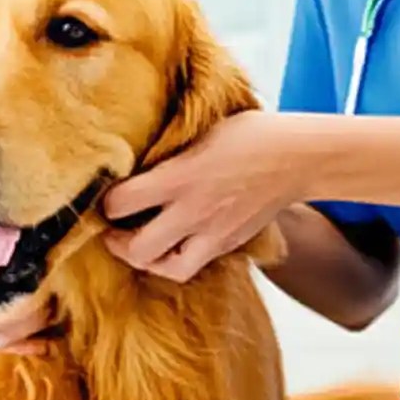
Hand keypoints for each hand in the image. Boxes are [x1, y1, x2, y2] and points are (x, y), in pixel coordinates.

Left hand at [101, 110, 308, 282]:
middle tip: (110, 228)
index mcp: (180, 177)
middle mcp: (193, 210)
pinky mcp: (228, 245)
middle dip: (115, 243)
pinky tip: (168, 244)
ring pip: (167, 269)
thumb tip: (130, 154)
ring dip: (145, 261)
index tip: (102, 193)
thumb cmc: (248, 135)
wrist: (297, 158)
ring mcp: (213, 233)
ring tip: (136, 245)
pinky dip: (173, 261)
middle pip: (138, 248)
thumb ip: (166, 150)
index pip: (122, 202)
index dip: (105, 202)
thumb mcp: (199, 131)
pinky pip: (192, 266)